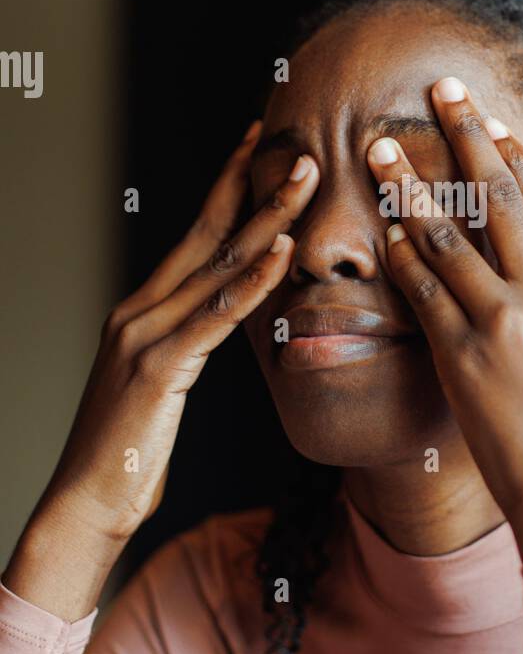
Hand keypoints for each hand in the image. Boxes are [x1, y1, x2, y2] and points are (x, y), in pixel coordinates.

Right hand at [30, 125, 318, 545]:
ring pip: (218, 264)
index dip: (231, 188)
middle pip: (208, 234)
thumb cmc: (129, 454)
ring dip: (267, 217)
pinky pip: (215, 316)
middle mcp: (140, 310)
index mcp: (143, 310)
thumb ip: (188, 345)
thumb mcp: (162, 385)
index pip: (195, 236)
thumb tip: (221, 324)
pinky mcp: (157, 367)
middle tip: (298, 149)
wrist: (85, 504)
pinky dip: (252, 281)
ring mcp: (145, 334)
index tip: (262, 149)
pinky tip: (282, 252)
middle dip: (255, 184)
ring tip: (305, 181)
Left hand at [367, 78, 522, 561]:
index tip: (494, 126)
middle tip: (440, 92)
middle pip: (498, 200)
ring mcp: (502, 322)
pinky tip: (377, 225)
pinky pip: (422, 291)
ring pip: (449, 235)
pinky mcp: (461, 357)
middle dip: (465, 139)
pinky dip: (399, 254)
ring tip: (378, 148)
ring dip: (410, 186)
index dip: (517, 161)